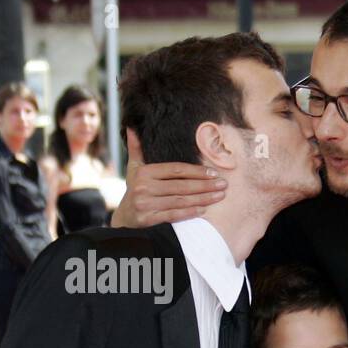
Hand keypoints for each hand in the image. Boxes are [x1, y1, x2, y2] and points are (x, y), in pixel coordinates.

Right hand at [111, 128, 226, 227]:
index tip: (214, 173)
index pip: (176, 170)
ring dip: (202, 199)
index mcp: (144, 172)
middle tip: (223, 184)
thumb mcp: (134, 168)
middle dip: (204, 185)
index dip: (196, 171)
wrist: (124, 216)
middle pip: (181, 186)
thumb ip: (136, 149)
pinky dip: (189, 213)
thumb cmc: (135, 189)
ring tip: (219, 196)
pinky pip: (173, 215)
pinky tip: (203, 210)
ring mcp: (145, 204)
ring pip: (180, 201)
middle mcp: (144, 187)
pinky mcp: (148, 219)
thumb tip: (132, 128)